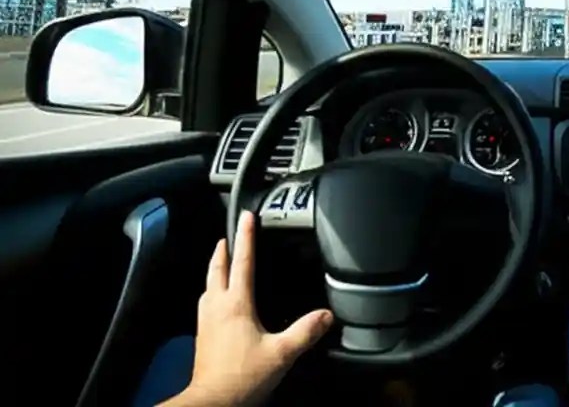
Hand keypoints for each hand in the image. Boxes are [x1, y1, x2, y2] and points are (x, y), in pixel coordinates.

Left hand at [163, 211, 332, 406]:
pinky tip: (217, 301)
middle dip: (223, 250)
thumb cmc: (242, 377)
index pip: (242, 262)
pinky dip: (212, 291)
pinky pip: (206, 304)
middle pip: (217, 269)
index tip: (247, 218)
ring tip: (220, 262)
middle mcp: (217, 308)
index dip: (246, 237)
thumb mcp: (282, 353)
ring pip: (208, 285)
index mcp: (236, 304)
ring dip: (215, 269)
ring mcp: (206, 322)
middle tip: (228, 235)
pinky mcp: (203, 336)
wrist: (213, 401)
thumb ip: (306, 331)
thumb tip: (326, 315)